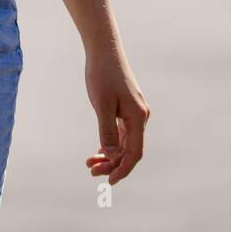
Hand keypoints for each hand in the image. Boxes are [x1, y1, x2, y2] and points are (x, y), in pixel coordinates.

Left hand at [84, 46, 150, 184]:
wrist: (104, 50)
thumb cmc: (102, 75)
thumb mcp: (102, 104)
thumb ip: (107, 130)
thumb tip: (112, 155)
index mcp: (138, 117)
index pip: (134, 152)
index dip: (123, 169)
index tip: (109, 182)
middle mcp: (140, 116)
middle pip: (129, 149)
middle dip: (112, 164)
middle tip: (91, 171)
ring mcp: (134, 112)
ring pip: (125, 142)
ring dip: (110, 154)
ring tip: (90, 163)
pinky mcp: (126, 107)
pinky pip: (122, 132)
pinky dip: (111, 142)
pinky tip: (99, 150)